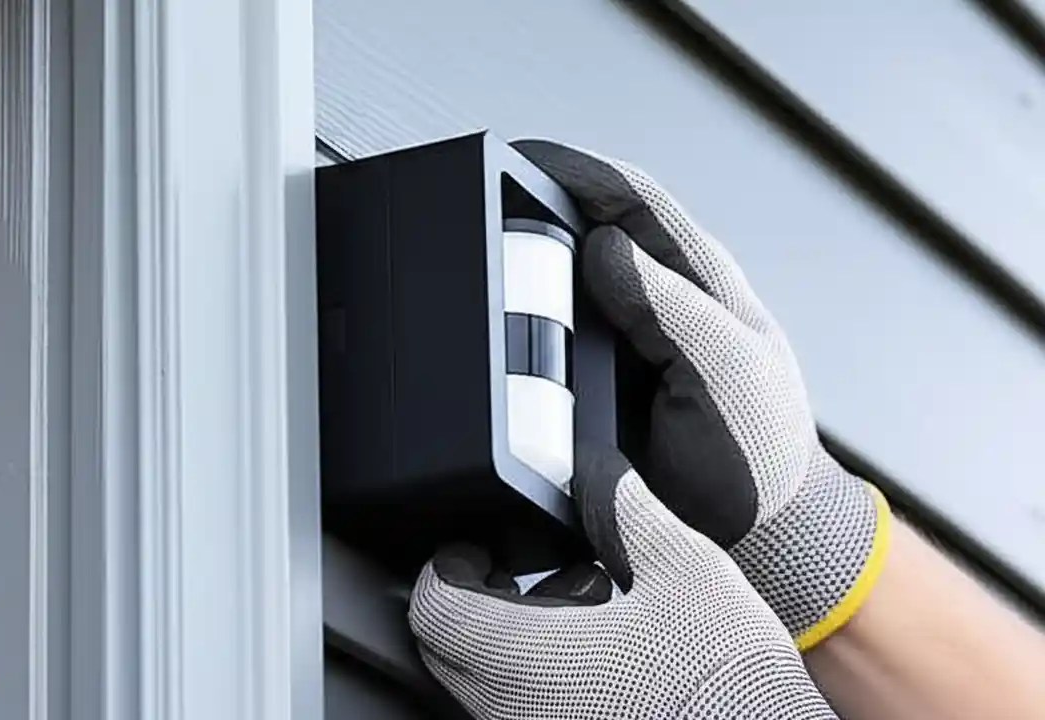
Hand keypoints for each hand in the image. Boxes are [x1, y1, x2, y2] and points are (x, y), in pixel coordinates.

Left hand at [409, 450, 835, 719]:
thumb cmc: (726, 685)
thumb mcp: (684, 570)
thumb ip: (626, 511)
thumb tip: (601, 473)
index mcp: (521, 660)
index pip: (433, 607)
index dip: (447, 565)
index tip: (476, 549)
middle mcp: (512, 710)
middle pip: (448, 648)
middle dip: (476, 600)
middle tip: (523, 572)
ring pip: (484, 685)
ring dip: (511, 639)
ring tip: (579, 608)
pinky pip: (521, 710)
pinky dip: (539, 675)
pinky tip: (603, 655)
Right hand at [514, 139, 889, 649]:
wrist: (753, 534)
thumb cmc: (757, 456)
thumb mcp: (728, 375)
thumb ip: (673, 311)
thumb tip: (607, 247)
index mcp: (700, 277)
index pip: (632, 197)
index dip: (574, 168)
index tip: (517, 154)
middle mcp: (658, 292)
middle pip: (586, 220)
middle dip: (533, 198)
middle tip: (477, 192)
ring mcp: (626, 332)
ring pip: (562, 272)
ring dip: (519, 254)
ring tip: (470, 241)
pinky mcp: (599, 373)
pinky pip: (548, 329)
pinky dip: (517, 315)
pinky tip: (489, 317)